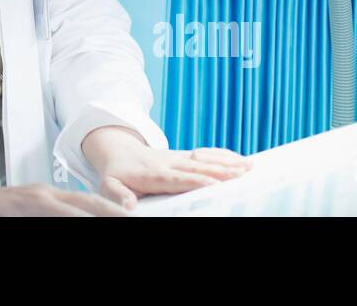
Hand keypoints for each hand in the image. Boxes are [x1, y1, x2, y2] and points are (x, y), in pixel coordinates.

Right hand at [0, 172, 129, 216]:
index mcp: (47, 196)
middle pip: (87, 206)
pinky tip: (77, 225)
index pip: (89, 203)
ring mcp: (27, 203)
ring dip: (94, 216)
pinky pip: (46, 217)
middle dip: (112, 214)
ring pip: (71, 212)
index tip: (134, 215)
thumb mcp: (24, 208)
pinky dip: (65, 221)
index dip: (113, 210)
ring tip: (118, 221)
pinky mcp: (13, 209)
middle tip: (134, 219)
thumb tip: (80, 215)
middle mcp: (41, 196)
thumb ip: (51, 211)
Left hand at [81, 125, 253, 208]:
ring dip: (226, 161)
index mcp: (153, 174)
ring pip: (205, 158)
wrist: (117, 150)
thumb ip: (118, 195)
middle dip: (219, 170)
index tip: (213, 183)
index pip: (177, 178)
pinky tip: (240, 159)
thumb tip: (128, 206)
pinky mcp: (184, 155)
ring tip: (248, 165)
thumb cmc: (115, 174)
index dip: (195, 180)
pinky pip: (206, 154)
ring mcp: (177, 157)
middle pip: (197, 167)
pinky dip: (223, 155)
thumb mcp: (108, 185)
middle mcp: (168, 163)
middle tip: (242, 174)